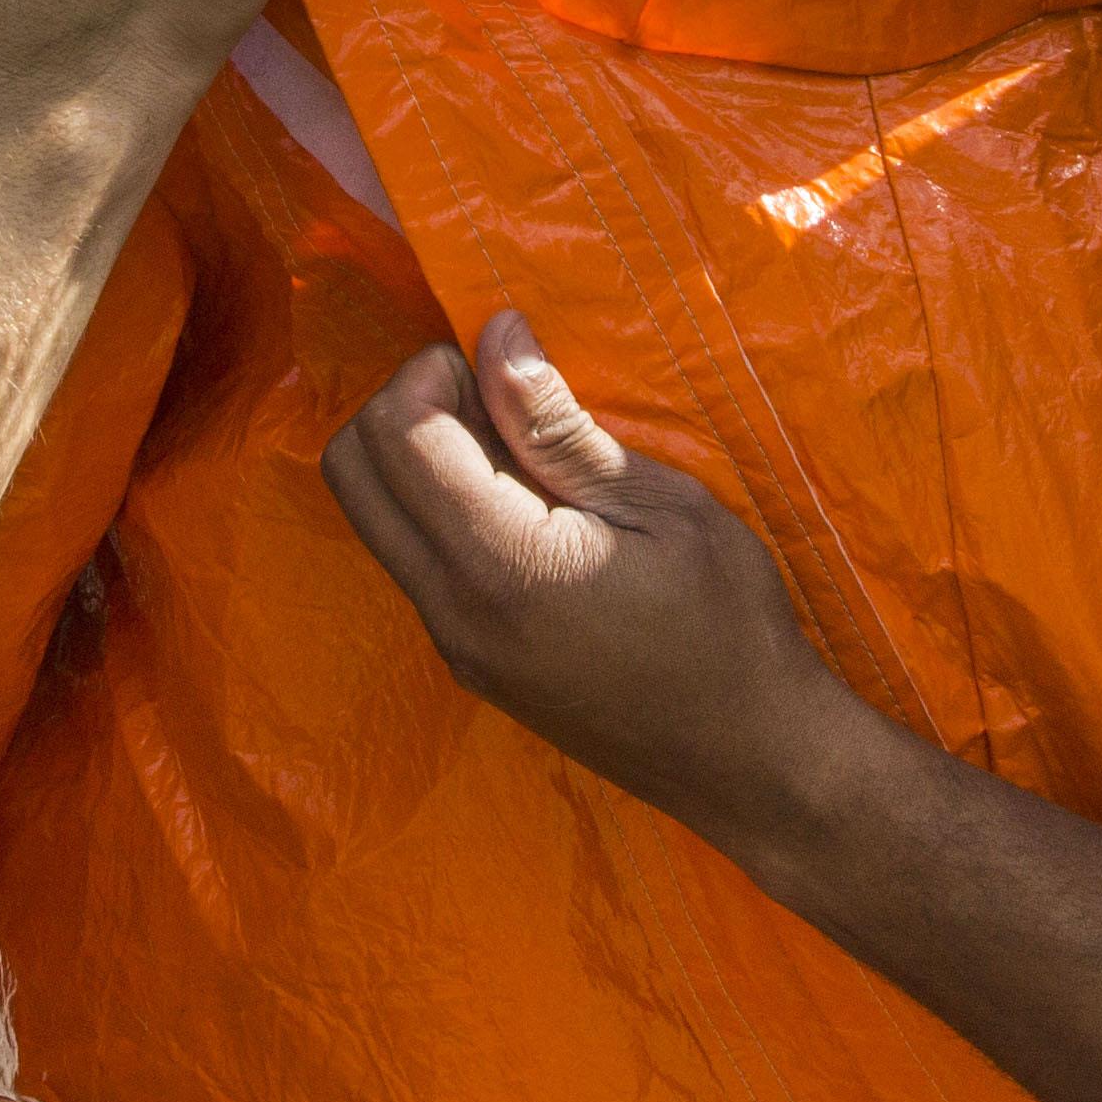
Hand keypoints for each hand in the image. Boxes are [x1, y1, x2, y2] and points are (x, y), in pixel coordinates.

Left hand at [321, 312, 878, 846]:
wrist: (750, 763)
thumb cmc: (731, 626)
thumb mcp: (665, 508)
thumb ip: (559, 429)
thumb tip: (496, 338)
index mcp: (501, 566)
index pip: (395, 438)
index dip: (430, 372)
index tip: (500, 362)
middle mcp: (451, 611)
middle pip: (352, 472)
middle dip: (402, 406)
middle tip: (492, 394)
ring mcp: (453, 645)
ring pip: (375, 518)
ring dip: (419, 457)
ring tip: (519, 445)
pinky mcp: (469, 662)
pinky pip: (414, 559)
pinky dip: (440, 506)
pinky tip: (527, 501)